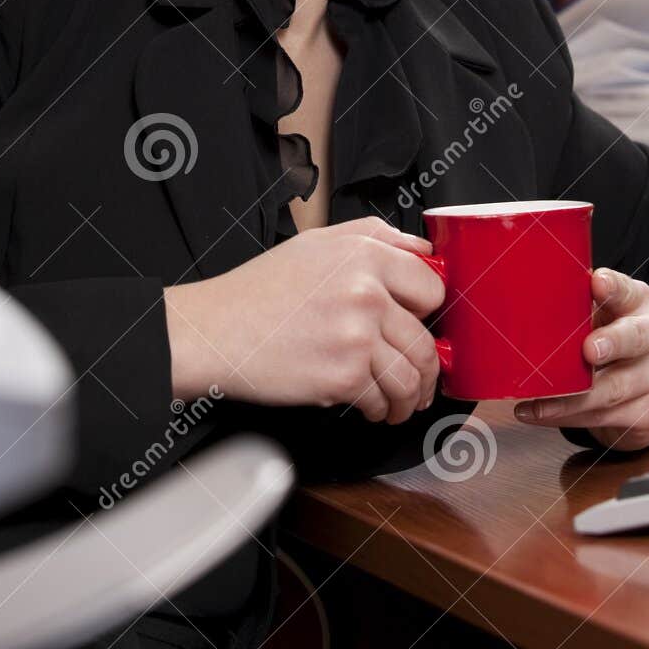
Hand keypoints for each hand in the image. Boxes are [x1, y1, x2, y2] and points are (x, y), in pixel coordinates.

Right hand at [164, 216, 446, 424]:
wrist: (215, 330)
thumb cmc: (258, 290)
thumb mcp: (317, 243)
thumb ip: (375, 237)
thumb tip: (424, 251)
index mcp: (364, 254)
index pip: (433, 287)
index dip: (429, 312)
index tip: (424, 325)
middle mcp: (366, 292)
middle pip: (426, 340)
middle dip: (427, 368)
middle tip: (421, 377)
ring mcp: (356, 336)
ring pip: (412, 377)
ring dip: (411, 397)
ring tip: (402, 401)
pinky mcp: (343, 377)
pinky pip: (382, 401)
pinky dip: (381, 411)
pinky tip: (372, 407)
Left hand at [514, 267, 648, 450]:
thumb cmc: (612, 336)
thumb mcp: (600, 312)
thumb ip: (573, 304)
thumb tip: (516, 296)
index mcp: (639, 302)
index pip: (628, 290)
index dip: (613, 287)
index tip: (597, 283)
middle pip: (637, 338)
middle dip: (612, 343)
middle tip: (589, 350)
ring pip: (614, 389)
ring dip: (571, 399)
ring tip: (538, 402)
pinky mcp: (648, 412)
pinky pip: (604, 418)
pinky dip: (567, 418)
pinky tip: (541, 414)